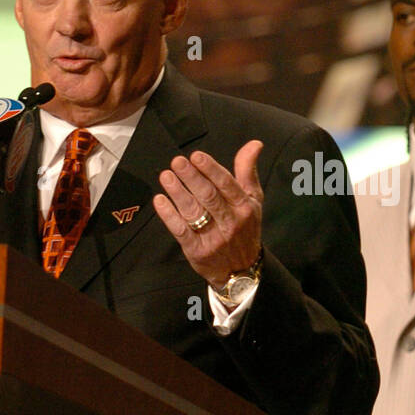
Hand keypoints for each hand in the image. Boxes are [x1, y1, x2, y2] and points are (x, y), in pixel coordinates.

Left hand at [153, 140, 263, 289]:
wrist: (242, 270)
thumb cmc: (245, 228)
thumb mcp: (253, 200)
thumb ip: (248, 171)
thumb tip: (254, 144)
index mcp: (244, 208)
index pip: (227, 185)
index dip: (211, 170)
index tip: (196, 156)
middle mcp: (230, 223)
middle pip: (208, 197)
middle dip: (191, 177)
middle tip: (177, 162)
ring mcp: (213, 238)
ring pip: (194, 212)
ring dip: (178, 193)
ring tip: (166, 176)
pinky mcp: (197, 251)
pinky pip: (181, 231)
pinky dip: (169, 215)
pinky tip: (160, 200)